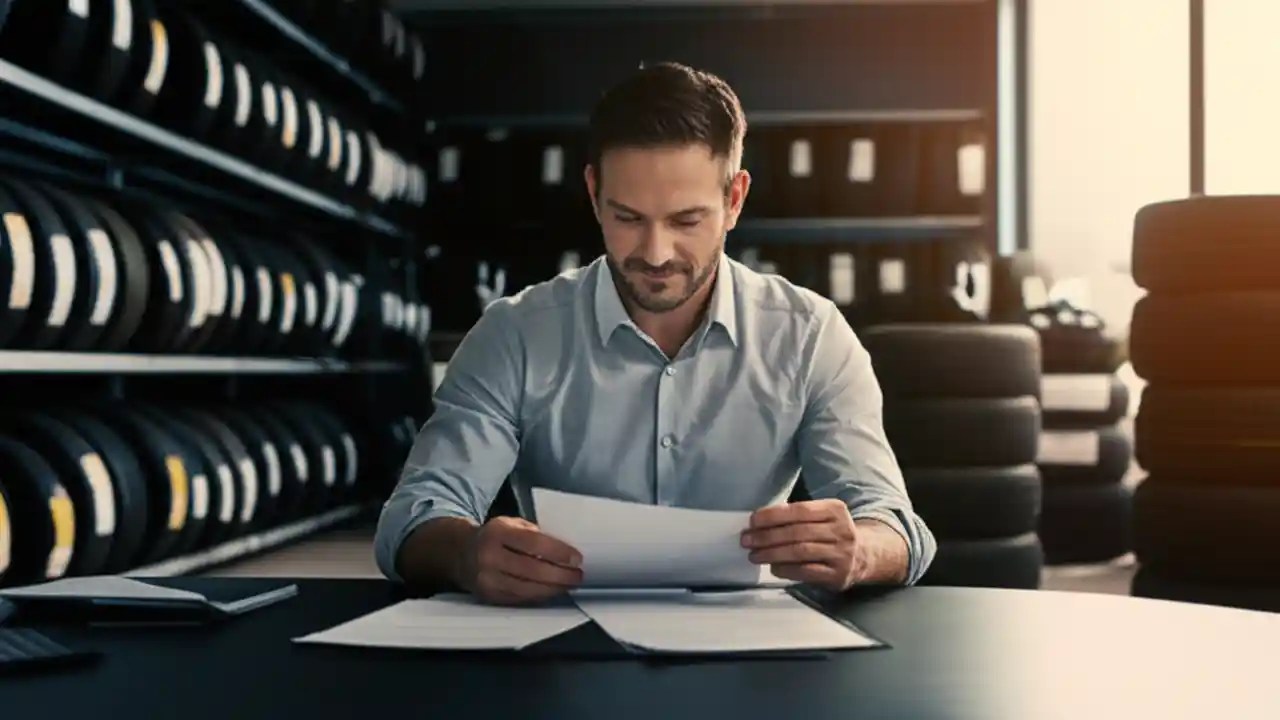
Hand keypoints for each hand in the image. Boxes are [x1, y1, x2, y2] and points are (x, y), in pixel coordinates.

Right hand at [458, 516, 583, 605]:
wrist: (460, 553)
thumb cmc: (494, 536)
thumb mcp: (511, 524)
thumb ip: (534, 534)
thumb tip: (564, 551)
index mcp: (497, 533)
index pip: (533, 543)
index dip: (558, 552)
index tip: (577, 558)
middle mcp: (489, 556)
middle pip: (532, 570)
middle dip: (560, 575)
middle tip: (578, 575)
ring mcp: (487, 579)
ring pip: (527, 589)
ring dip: (553, 589)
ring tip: (569, 584)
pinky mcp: (489, 596)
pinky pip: (520, 599)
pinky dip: (539, 596)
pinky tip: (552, 591)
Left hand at [741, 499, 864, 591]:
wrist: (866, 555)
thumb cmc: (833, 533)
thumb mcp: (823, 516)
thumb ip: (798, 516)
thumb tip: (760, 522)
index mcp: (835, 509)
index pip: (799, 510)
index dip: (773, 515)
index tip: (752, 521)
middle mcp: (841, 530)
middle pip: (797, 532)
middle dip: (767, 536)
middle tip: (747, 540)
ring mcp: (841, 553)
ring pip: (800, 552)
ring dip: (772, 553)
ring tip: (754, 555)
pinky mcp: (837, 574)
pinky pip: (806, 572)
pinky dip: (786, 569)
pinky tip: (773, 567)